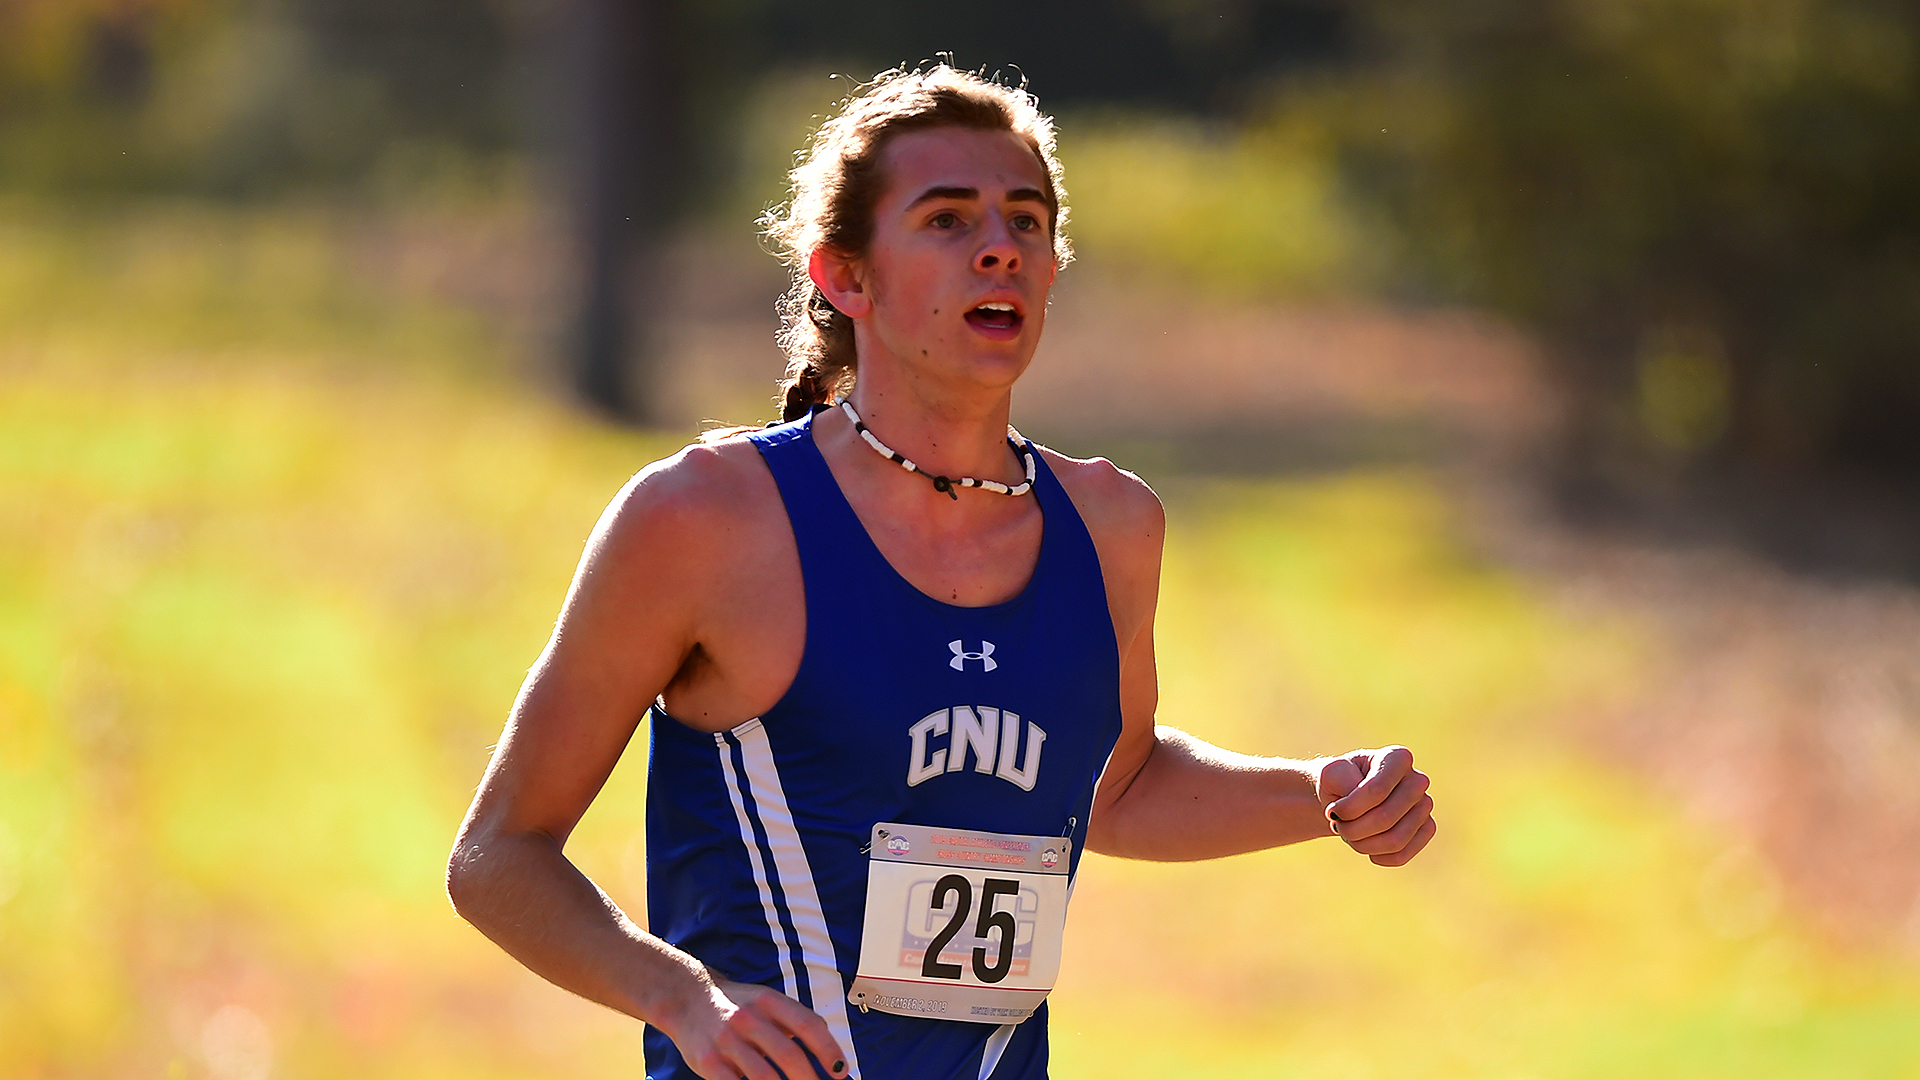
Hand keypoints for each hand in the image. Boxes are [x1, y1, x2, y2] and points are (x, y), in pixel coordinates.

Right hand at [666, 977, 847, 1079]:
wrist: (686, 998)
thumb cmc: (737, 1004)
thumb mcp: (767, 1002)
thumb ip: (794, 1023)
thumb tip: (830, 1055)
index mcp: (769, 1001)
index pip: (808, 1025)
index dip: (829, 1049)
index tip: (841, 1071)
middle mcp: (749, 1018)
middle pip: (789, 1055)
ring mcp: (727, 1041)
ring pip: (765, 1077)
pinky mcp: (708, 1062)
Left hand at [1315, 745, 1434, 866]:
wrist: (1343, 798)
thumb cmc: (1337, 782)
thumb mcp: (1329, 773)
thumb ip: (1340, 778)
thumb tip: (1357, 792)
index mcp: (1397, 758)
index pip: (1377, 791)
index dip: (1350, 809)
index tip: (1332, 811)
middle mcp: (1417, 780)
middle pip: (1386, 818)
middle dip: (1354, 829)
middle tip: (1338, 825)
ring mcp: (1425, 805)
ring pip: (1396, 839)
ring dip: (1363, 844)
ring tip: (1349, 835)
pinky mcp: (1426, 828)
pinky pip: (1404, 853)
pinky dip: (1379, 856)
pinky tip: (1366, 848)